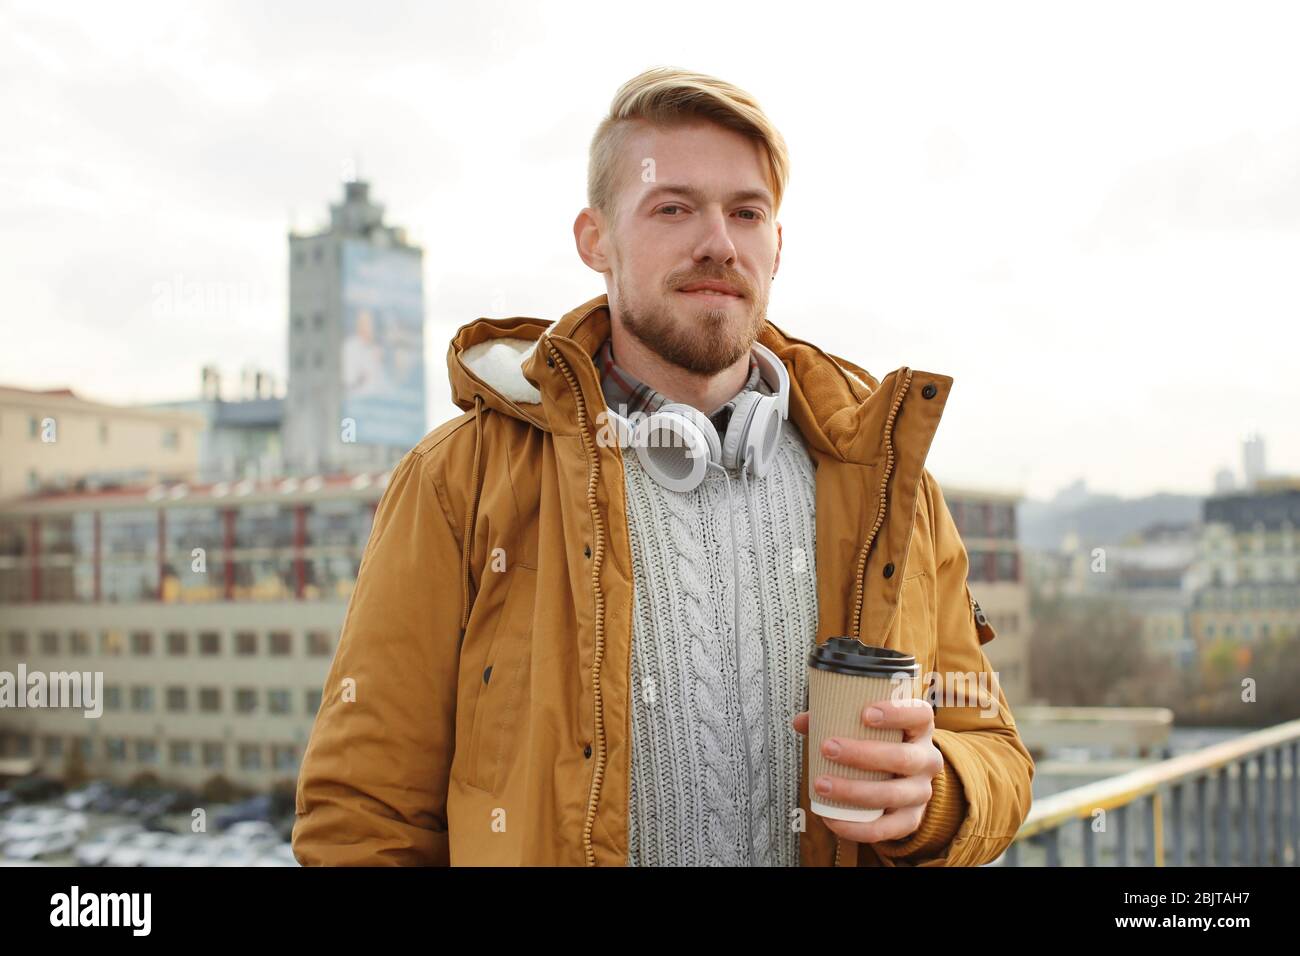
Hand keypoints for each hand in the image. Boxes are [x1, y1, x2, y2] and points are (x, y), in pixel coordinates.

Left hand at [791, 697, 942, 843]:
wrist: (904, 779)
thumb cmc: (879, 742)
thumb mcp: (866, 726)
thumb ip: (834, 718)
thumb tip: (800, 722)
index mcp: (920, 729)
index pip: (920, 715)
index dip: (897, 713)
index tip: (865, 714)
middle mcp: (928, 760)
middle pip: (903, 758)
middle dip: (862, 754)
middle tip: (828, 748)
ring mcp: (922, 792)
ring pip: (893, 794)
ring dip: (854, 791)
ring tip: (821, 784)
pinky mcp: (912, 819)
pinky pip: (888, 829)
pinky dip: (858, 827)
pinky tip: (832, 819)